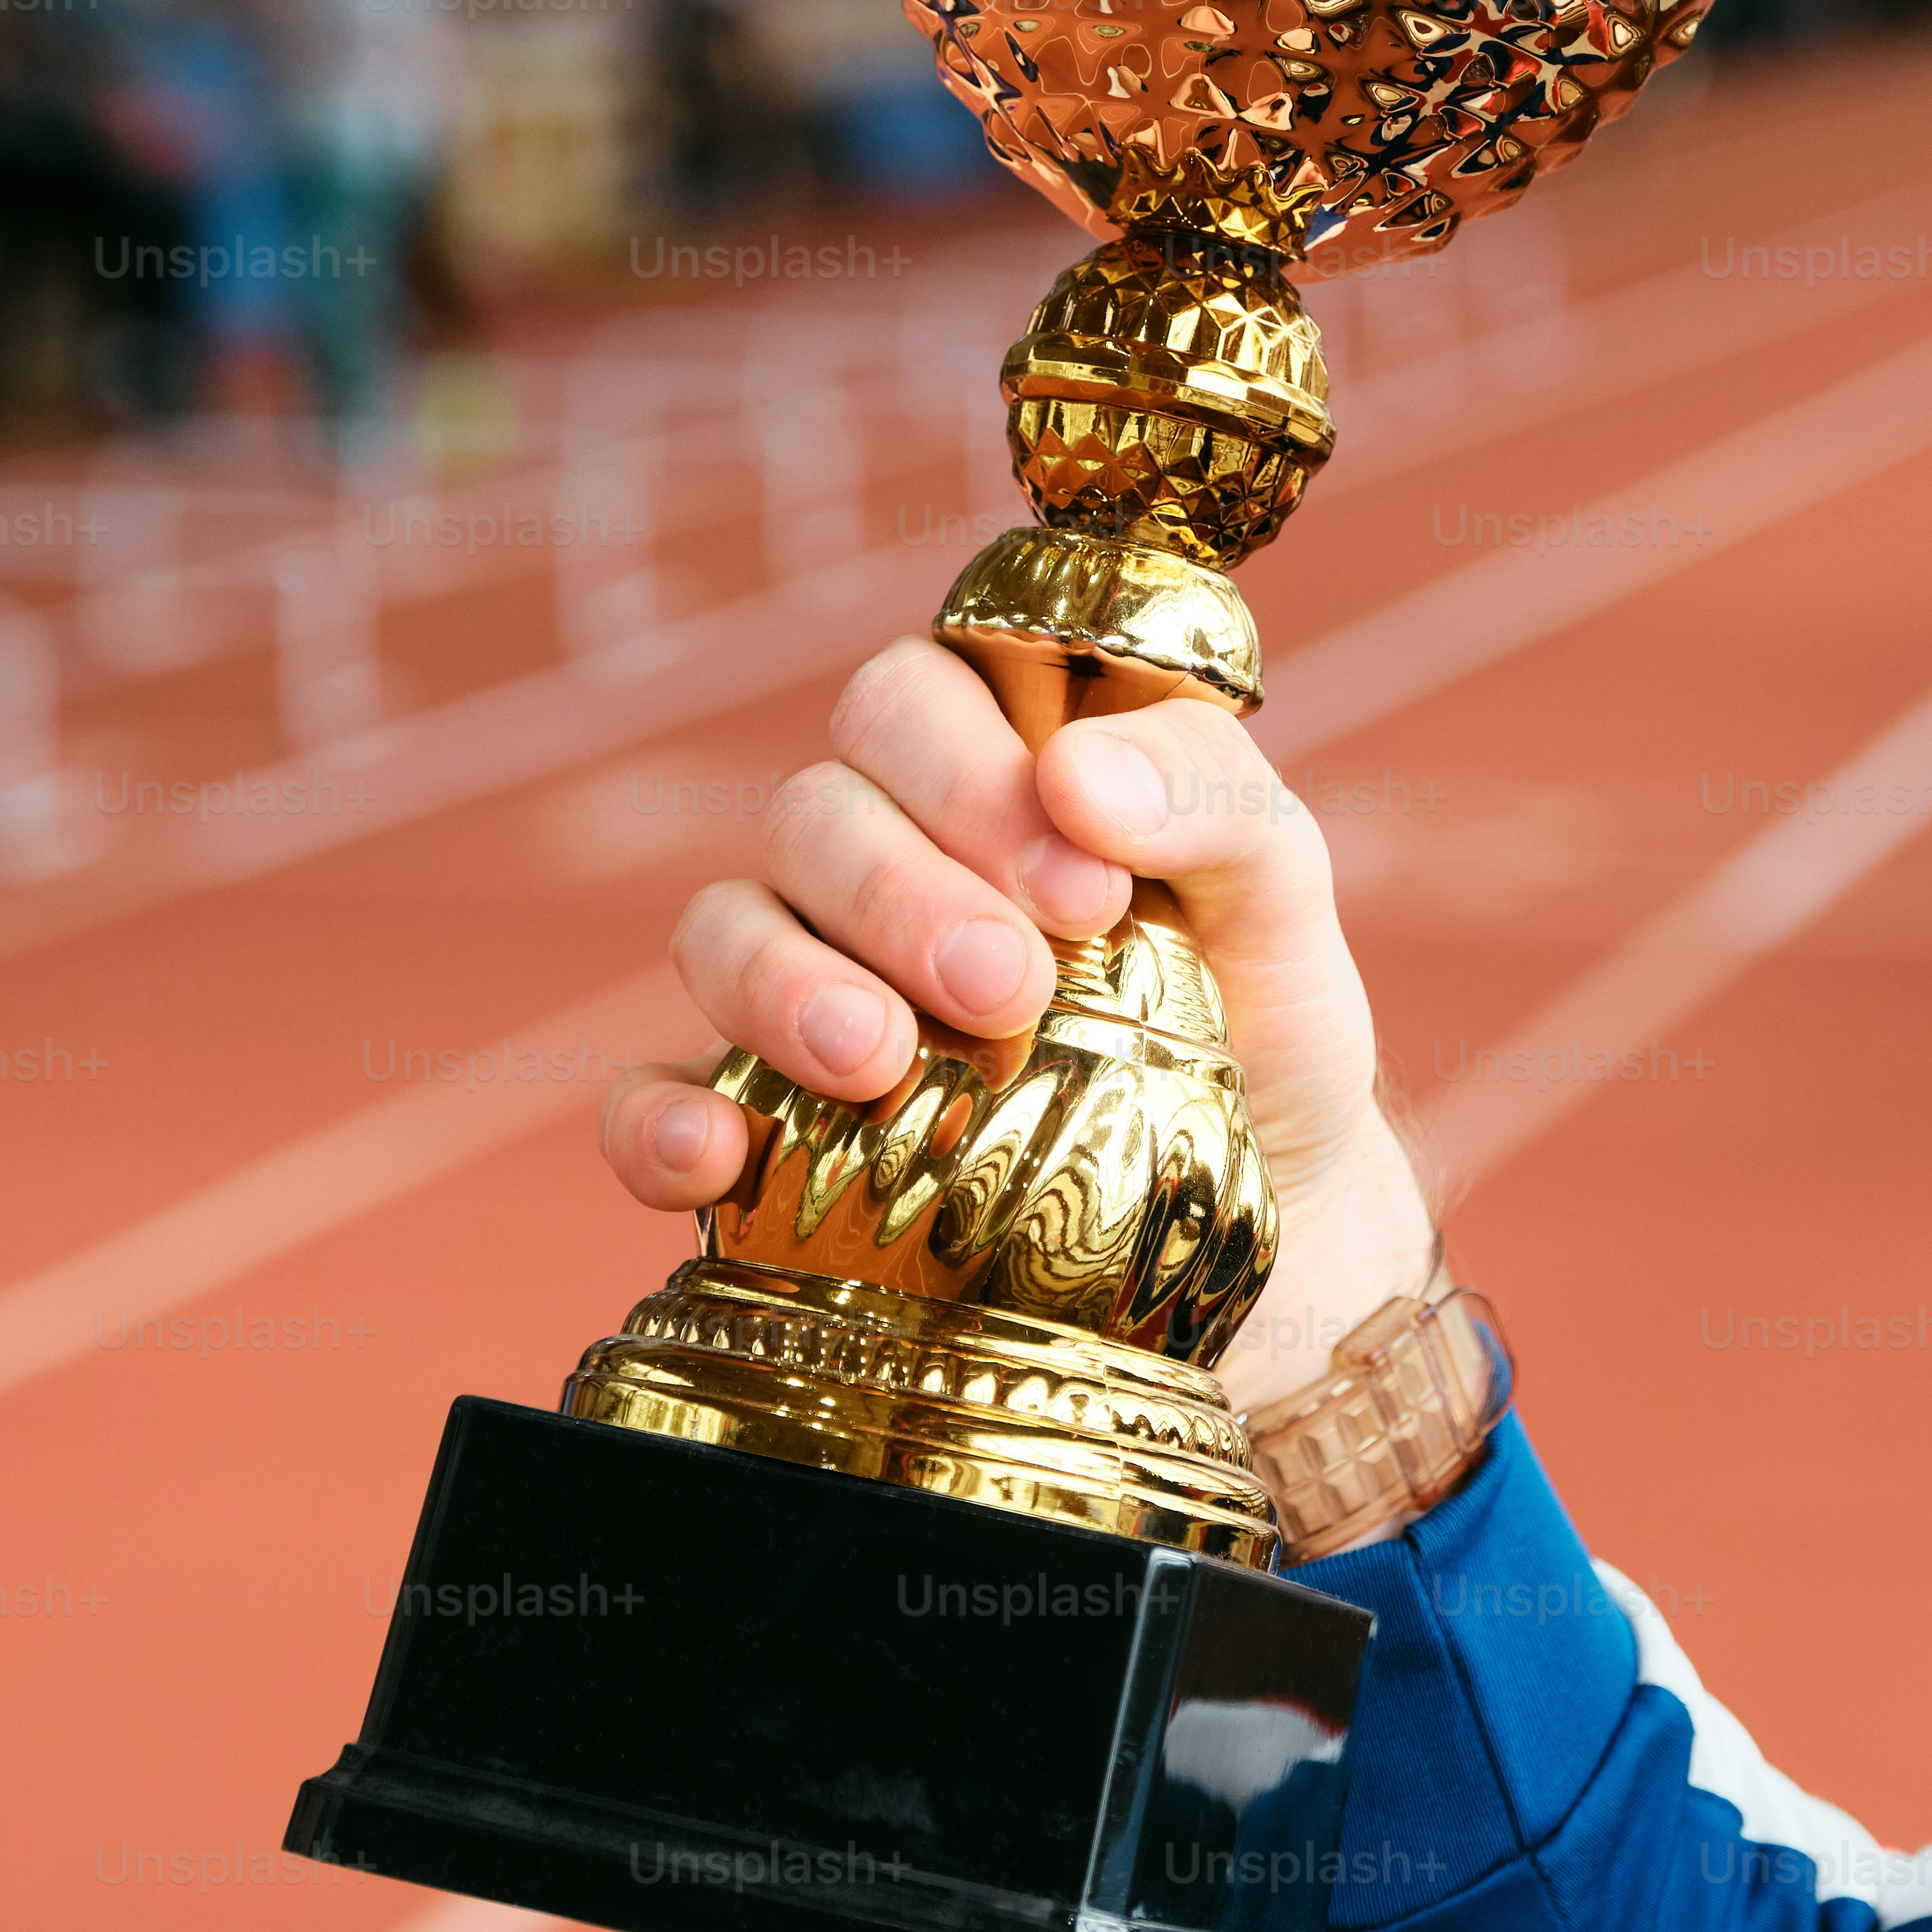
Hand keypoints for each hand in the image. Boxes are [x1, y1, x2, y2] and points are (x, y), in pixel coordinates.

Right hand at [599, 635, 1434, 1404]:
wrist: (1273, 1233)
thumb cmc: (1262, 1028)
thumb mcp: (1281, 900)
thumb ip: (1212, 800)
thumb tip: (1077, 770)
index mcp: (986, 769)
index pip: (911, 698)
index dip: (970, 771)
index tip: (1084, 888)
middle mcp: (876, 859)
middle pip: (814, 811)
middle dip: (899, 890)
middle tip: (1009, 986)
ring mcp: (804, 988)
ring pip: (721, 929)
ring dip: (783, 984)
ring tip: (878, 1059)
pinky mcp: (763, 1128)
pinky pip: (650, 1100)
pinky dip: (658, 1121)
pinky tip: (712, 1157)